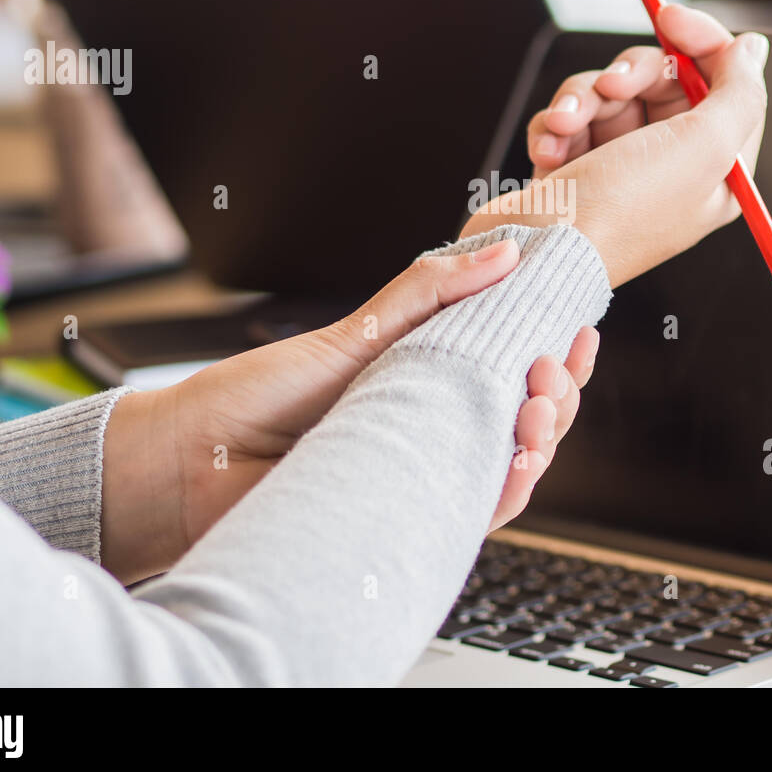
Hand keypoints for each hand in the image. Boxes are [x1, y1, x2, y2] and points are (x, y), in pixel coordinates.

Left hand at [100, 240, 594, 581]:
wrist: (193, 461)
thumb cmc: (261, 396)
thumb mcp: (355, 330)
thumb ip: (431, 291)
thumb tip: (507, 250)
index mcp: (428, 382)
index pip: (514, 371)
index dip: (557, 356)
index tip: (577, 331)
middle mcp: (434, 430)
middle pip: (526, 419)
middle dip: (558, 394)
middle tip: (551, 369)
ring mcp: (424, 476)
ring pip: (513, 467)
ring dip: (544, 439)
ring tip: (538, 409)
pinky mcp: (409, 520)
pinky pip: (478, 514)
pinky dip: (510, 491)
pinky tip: (520, 463)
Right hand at [461, 4, 768, 286]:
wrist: (537, 252)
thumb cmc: (621, 211)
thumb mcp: (703, 148)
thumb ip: (740, 92)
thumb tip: (752, 48)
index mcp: (716, 172)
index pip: (724, 84)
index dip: (701, 43)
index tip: (670, 18)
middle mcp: (671, 168)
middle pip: (663, 81)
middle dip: (629, 76)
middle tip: (610, 89)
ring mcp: (619, 167)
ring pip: (608, 92)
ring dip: (582, 100)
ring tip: (567, 127)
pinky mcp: (575, 166)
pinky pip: (570, 116)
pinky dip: (555, 126)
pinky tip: (550, 152)